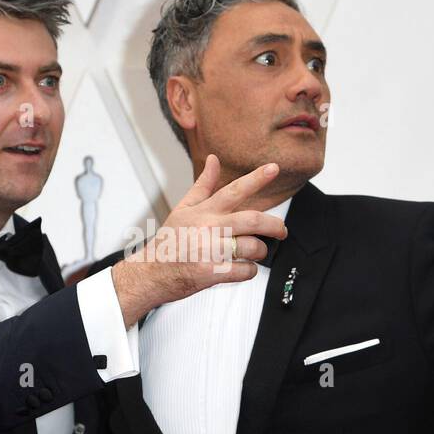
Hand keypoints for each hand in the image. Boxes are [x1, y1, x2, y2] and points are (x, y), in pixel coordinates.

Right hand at [110, 155, 288, 325]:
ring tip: (254, 253)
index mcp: (204, 211)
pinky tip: (242, 269)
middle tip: (281, 230)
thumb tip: (214, 159)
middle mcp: (209, 228)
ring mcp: (210, 250)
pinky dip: (249, 271)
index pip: (234, 190)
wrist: (151, 273)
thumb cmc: (169, 241)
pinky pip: (245, 271)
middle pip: (253, 220)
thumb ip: (203, 184)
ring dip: (260, 252)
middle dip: (275, 225)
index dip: (256, 178)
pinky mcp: (212, 272)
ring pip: (253, 247)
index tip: (273, 168)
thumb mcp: (183, 209)